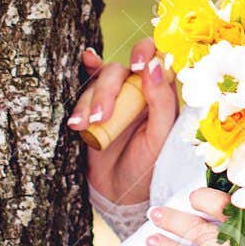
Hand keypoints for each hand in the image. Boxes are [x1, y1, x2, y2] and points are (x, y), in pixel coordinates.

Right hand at [68, 38, 177, 205]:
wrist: (118, 192)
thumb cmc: (147, 166)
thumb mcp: (161, 137)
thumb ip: (162, 101)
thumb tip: (154, 65)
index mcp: (160, 95)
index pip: (156, 60)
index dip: (146, 53)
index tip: (138, 66)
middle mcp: (137, 91)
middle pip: (119, 72)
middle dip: (106, 91)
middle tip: (101, 117)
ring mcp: (114, 98)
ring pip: (98, 83)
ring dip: (87, 102)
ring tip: (83, 127)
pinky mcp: (93, 106)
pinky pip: (87, 84)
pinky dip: (85, 72)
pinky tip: (85, 60)